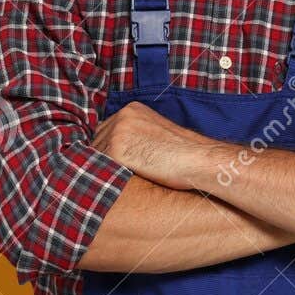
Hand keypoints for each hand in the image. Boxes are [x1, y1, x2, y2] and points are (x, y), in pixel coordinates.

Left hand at [92, 100, 212, 189]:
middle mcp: (121, 116)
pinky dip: (106, 177)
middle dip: (103, 158)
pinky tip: (116, 185)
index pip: (106, 130)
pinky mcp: (116, 150)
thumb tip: (124, 150)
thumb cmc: (184, 153)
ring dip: (104, 168)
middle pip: (97, 141)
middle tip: (111, 174)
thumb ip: (137, 135)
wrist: (198, 159)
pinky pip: (101, 166)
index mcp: (132, 109)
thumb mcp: (157, 133)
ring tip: (115, 181)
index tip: (113, 162)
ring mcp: (118, 132)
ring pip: (97, 154)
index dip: (107, 148)